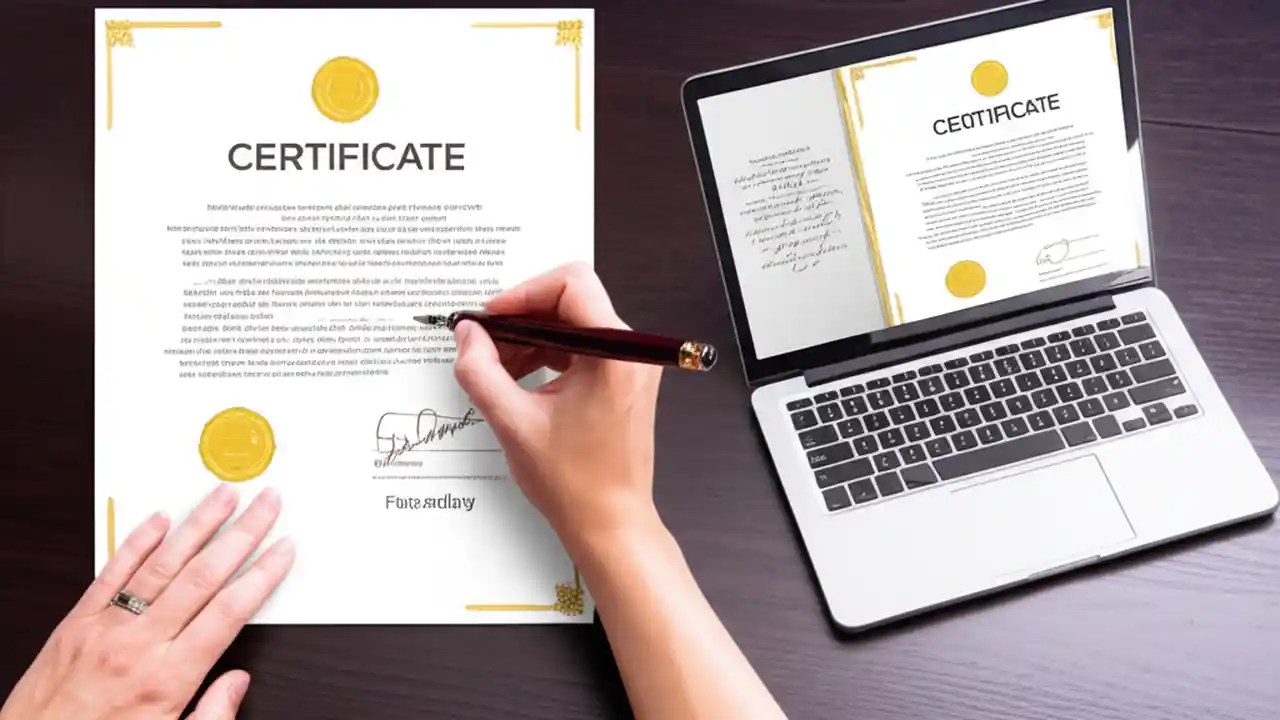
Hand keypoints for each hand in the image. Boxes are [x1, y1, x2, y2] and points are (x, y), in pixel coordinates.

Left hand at [0, 485, 293, 719]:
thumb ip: (212, 716)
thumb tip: (238, 683)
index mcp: (167, 679)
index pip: (228, 612)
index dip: (262, 576)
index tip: (283, 550)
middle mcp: (138, 646)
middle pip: (203, 577)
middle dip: (242, 535)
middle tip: (266, 504)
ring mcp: (106, 628)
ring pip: (162, 565)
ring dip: (198, 525)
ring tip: (224, 496)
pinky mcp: (76, 621)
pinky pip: (111, 572)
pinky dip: (137, 542)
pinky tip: (160, 519)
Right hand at [452, 262, 662, 548]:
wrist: (610, 523)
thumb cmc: (575, 484)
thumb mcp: (513, 423)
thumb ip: (481, 371)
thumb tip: (468, 335)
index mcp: (615, 355)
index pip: (572, 283)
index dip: (524, 292)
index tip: (492, 317)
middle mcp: (631, 353)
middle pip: (571, 301)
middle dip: (522, 317)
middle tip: (485, 342)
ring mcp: (630, 366)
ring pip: (573, 324)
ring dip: (531, 338)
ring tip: (497, 368)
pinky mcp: (622, 381)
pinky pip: (581, 348)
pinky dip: (547, 355)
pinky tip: (518, 380)